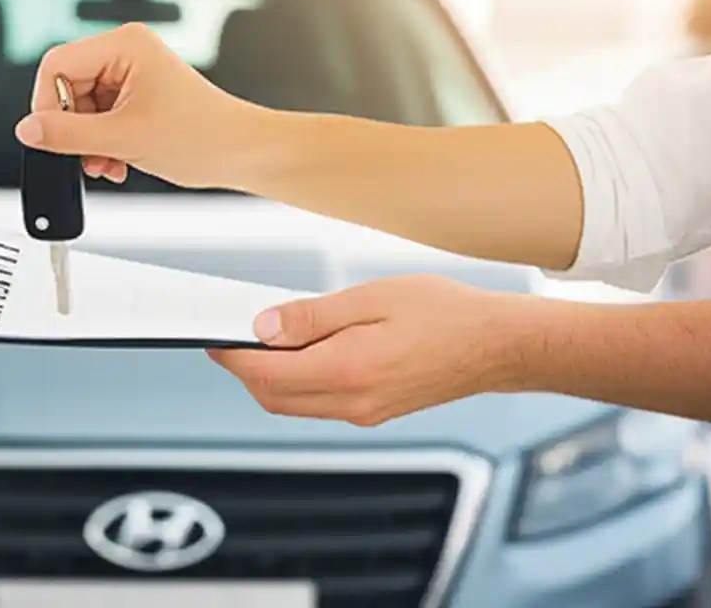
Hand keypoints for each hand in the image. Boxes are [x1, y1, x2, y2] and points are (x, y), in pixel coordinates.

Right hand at [15, 23, 263, 188]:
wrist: (241, 154)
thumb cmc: (203, 136)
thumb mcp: (123, 138)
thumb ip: (67, 135)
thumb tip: (28, 130)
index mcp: (125, 45)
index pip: (57, 65)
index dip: (47, 105)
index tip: (50, 137)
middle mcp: (127, 53)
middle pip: (67, 88)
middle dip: (73, 129)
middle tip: (86, 156)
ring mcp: (133, 75)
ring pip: (83, 108)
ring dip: (88, 142)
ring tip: (107, 162)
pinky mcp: (139, 97)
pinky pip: (101, 117)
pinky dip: (103, 142)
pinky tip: (116, 161)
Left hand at [208, 276, 534, 425]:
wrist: (498, 346)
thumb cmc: (445, 313)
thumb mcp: (372, 297)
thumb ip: (313, 315)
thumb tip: (264, 326)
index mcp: (347, 371)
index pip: (266, 373)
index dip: (231, 356)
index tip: (212, 336)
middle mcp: (352, 402)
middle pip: (272, 396)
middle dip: (244, 369)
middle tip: (231, 336)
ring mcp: (364, 413)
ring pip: (293, 404)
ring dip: (270, 377)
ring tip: (265, 338)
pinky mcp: (374, 412)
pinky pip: (319, 404)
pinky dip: (299, 381)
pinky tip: (304, 351)